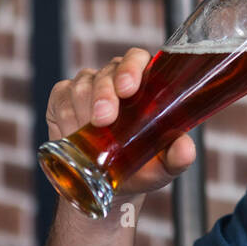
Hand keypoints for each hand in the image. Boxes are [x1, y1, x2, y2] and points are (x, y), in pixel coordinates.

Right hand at [44, 48, 196, 197]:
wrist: (110, 186)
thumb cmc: (142, 167)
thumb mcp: (164, 166)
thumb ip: (177, 157)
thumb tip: (185, 150)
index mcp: (145, 85)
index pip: (137, 59)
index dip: (131, 68)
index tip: (128, 89)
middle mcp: (116, 80)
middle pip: (108, 72)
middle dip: (104, 94)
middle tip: (104, 119)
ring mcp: (89, 86)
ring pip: (83, 85)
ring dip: (83, 110)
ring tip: (88, 134)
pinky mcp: (63, 98)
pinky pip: (61, 96)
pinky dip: (64, 115)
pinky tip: (71, 132)